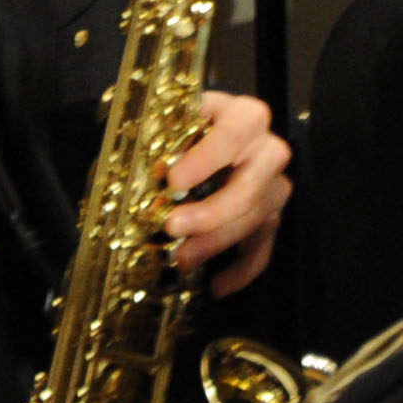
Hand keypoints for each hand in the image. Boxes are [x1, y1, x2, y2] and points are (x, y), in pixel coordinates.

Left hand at [168, 90, 291, 294]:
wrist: (200, 141)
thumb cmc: (180, 131)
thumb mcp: (166, 124)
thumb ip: (155, 142)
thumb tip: (131, 174)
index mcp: (242, 116)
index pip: (235, 132)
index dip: (207, 158)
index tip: (174, 182)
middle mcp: (265, 149)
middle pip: (251, 184)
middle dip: (212, 211)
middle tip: (173, 227)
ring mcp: (272, 184)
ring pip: (255, 217)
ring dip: (216, 242)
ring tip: (182, 259)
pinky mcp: (271, 215)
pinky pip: (264, 246)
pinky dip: (242, 269)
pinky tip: (218, 286)